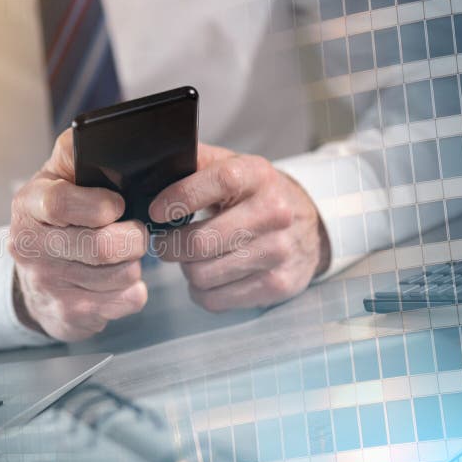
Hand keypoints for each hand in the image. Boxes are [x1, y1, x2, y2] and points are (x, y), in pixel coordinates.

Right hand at [8, 129, 148, 341]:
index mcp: (29, 204)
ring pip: (121, 275)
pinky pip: (126, 301)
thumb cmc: (58, 220)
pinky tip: (118, 282)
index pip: (59, 202)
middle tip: (137, 233)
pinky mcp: (67, 316)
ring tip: (124, 257)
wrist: (33, 282)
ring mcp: (46, 284)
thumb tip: (110, 132)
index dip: (97, 205)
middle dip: (133, 238)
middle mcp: (30, 246)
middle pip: (100, 246)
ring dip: (134, 264)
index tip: (118, 205)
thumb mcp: (57, 179)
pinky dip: (133, 291)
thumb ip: (76, 153)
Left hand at [149, 144, 329, 312]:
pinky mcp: (278, 284)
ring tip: (192, 258)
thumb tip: (153, 166)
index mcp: (258, 176)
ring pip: (202, 274)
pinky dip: (201, 291)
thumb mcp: (232, 166)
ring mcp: (278, 251)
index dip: (179, 199)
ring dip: (186, 269)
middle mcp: (274, 213)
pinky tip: (209, 275)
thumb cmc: (254, 195)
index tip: (156, 212)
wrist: (309, 226)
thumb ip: (195, 161)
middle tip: (164, 243)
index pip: (219, 184)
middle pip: (200, 242)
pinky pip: (215, 299)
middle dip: (169, 245)